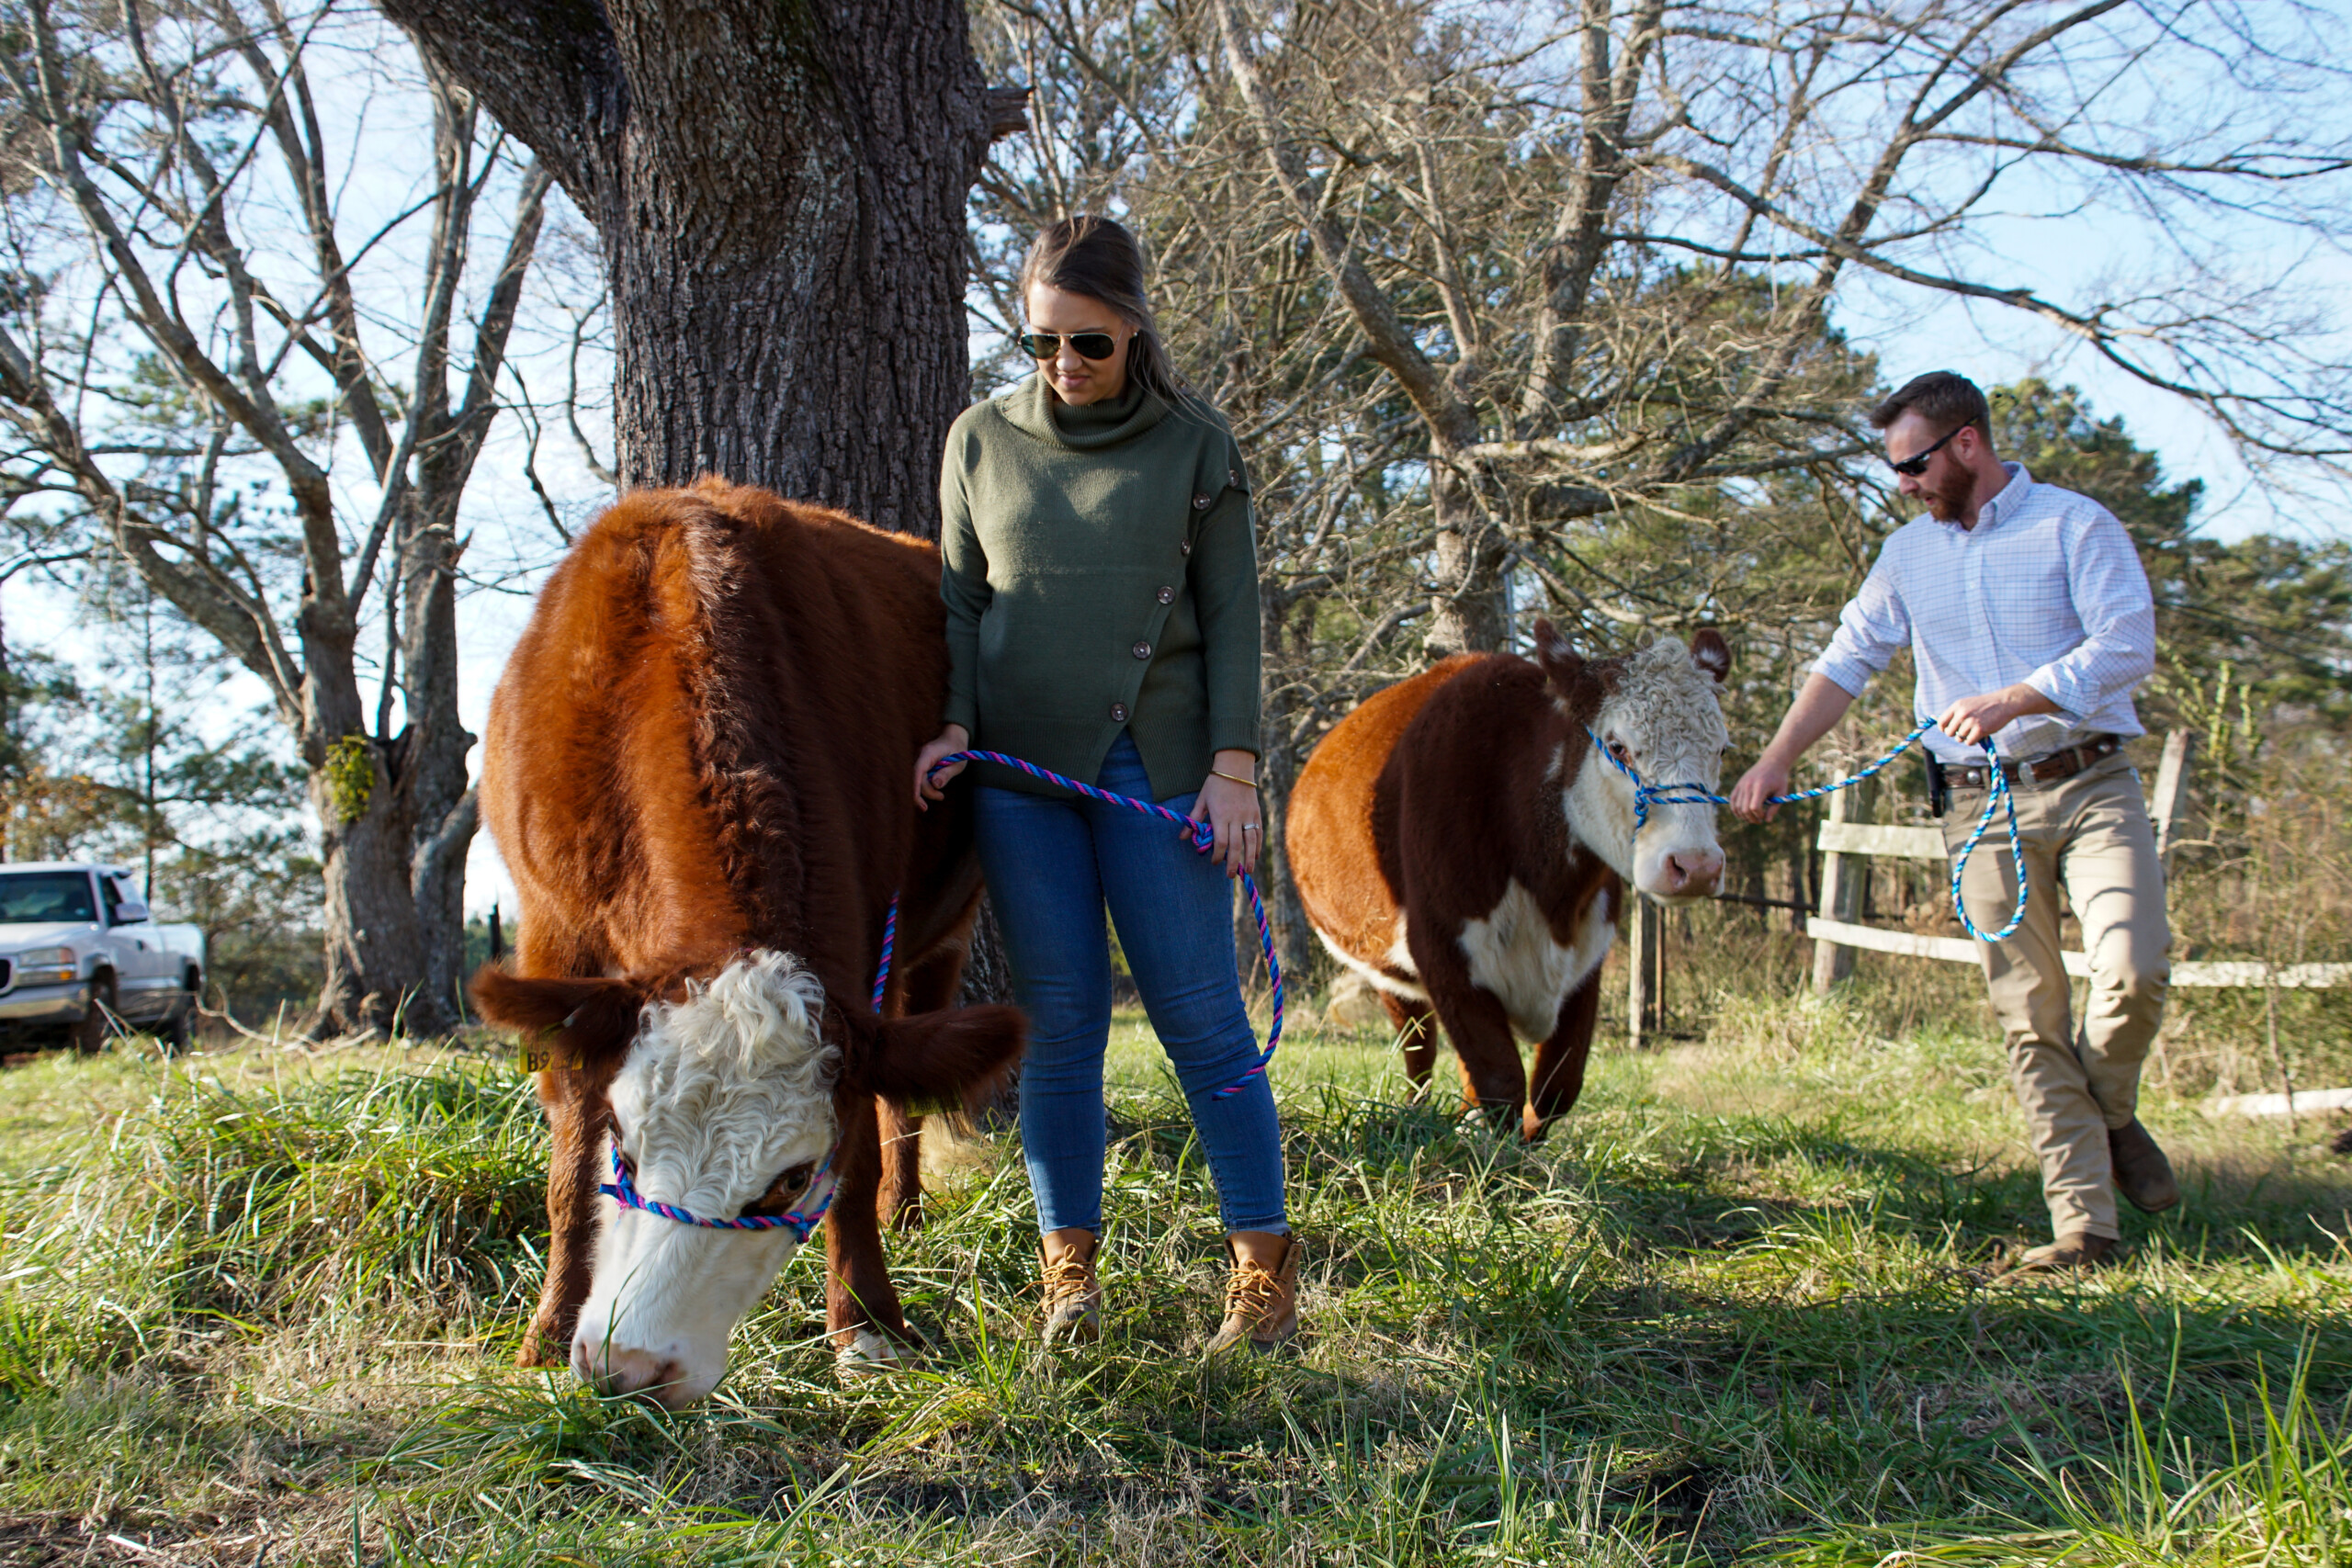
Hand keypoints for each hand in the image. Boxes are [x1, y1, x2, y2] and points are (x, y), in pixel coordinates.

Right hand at [914, 724, 970, 809]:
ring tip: (941, 795)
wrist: (953, 738)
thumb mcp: (958, 762)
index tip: (920, 802)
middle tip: (941, 797)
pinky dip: (926, 787)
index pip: (917, 771)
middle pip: (917, 778)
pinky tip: (935, 790)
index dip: (916, 787)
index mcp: (929, 752)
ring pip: (917, 780)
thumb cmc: (958, 749)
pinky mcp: (920, 766)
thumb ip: (947, 773)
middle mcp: (920, 756)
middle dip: (927, 792)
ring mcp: (918, 760)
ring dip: (927, 790)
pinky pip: (919, 779)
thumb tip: (935, 784)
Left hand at [1187, 750, 1260, 877]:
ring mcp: (1248, 815)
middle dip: (1233, 863)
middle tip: (1230, 876)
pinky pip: (1258, 832)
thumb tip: (1183, 838)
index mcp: (1221, 815)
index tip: (1214, 862)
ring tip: (1247, 871)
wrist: (1235, 767)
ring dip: (1249, 858)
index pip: (1220, 841)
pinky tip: (1255, 856)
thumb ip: (1194, 820)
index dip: (1218, 855)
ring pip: (1251, 841)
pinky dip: (1257, 846)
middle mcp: (1236, 817)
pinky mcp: (1256, 813)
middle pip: (1237, 845)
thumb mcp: (1202, 800)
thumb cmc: (1215, 783)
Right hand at [1729, 754, 1790, 823]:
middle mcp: (1748, 786)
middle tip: (1759, 821)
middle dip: (1751, 818)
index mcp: (1760, 787)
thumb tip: (1767, 821)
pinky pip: (1733, 800)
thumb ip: (1774, 807)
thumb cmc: (1779, 779)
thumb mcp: (1781, 793)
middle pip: (1744, 808)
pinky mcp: (1738, 785)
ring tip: (1751, 818)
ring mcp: (1742, 785)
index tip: (1765, 817)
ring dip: (1743, 816)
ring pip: (1737, 806)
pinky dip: (1735, 809)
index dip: (1759, 815)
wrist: (1772, 763)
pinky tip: (1742, 814)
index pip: (1754, 807)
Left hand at [1937, 687, 2036, 749]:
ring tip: (1974, 730)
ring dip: (1966, 737)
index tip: (1949, 730)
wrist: (2004, 703)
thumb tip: (1943, 727)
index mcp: (1957, 706)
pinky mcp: (1980, 730)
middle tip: (1965, 731)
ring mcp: (1971, 722)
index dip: (1944, 729)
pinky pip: (1969, 742)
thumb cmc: (1985, 705)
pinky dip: (1973, 741)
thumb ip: (1956, 713)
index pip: (1941, 722)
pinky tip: (1979, 735)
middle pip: (1949, 733)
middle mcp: (1962, 713)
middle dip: (1956, 734)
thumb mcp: (1967, 704)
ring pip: (1959, 738)